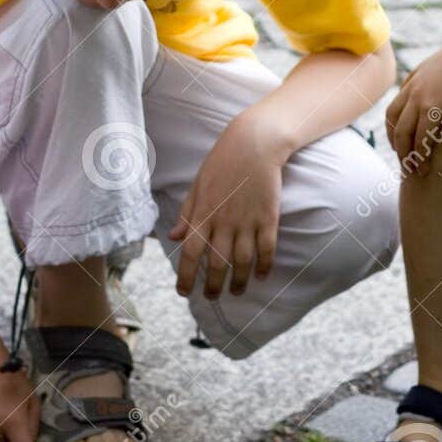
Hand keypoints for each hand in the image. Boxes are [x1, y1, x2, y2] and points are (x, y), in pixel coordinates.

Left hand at [169, 118, 283, 298]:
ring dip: (239, 281)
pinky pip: (267, 248)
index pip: (191, 253)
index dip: (186, 277)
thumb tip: (173, 237)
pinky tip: (260, 275)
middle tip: (212, 297)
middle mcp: (224, 221)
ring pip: (243, 261)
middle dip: (213, 286)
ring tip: (236, 291)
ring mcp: (248, 221)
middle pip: (217, 263)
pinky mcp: (268, 217)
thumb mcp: (197, 185)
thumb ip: (187, 213)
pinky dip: (264, 266)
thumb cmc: (222, 162)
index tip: (184, 292)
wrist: (254, 143)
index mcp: (203, 213)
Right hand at [386, 38, 441, 174]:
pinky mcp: (411, 78)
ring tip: (398, 149)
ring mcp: (411, 86)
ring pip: (392, 115)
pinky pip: (397, 100)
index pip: (421, 140)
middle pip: (401, 131)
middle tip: (407, 168)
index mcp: (433, 106)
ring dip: (393, 134)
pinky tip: (402, 125)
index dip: (421, 159)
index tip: (423, 172)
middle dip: (403, 153)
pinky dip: (395, 116)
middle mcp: (417, 97)